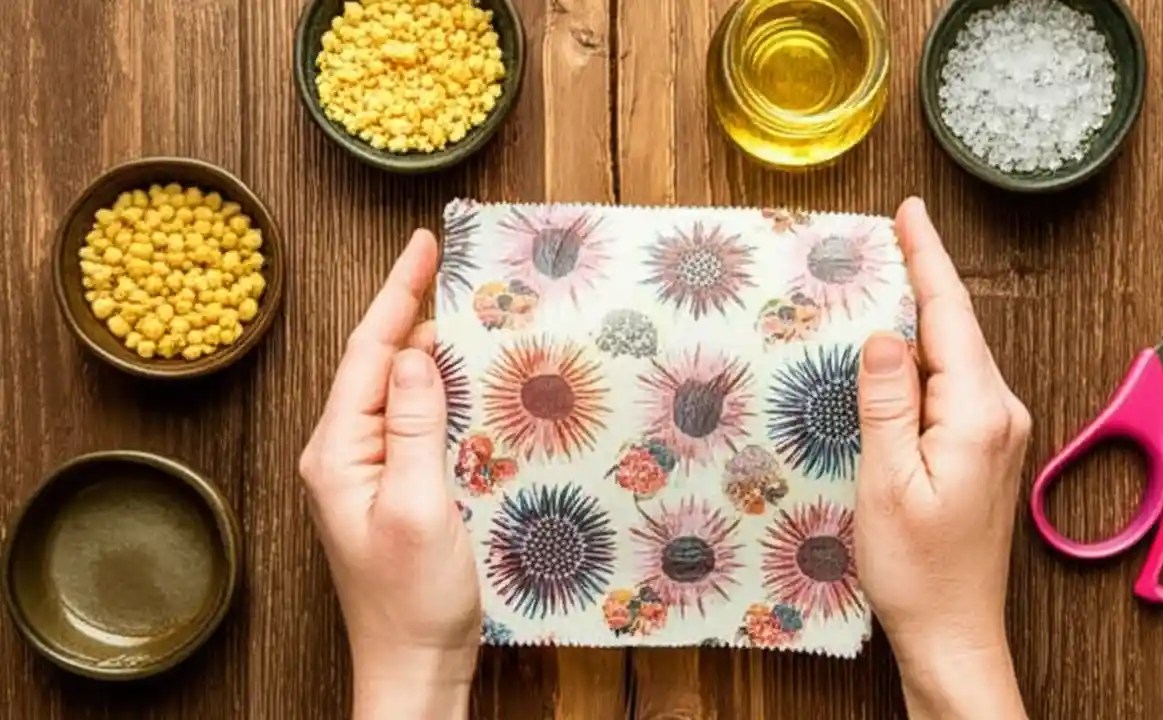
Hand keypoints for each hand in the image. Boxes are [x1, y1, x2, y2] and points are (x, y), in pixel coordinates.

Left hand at [299, 230, 479, 719]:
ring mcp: (372, 470)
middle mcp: (348, 452)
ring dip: (433, 348)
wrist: (413, 665)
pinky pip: (419, 421)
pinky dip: (445, 390)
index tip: (424, 243)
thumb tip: (418, 354)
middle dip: (415, 309)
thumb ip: (415, 426)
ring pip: (403, 389)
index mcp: (340, 450)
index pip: (368, 352)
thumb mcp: (418, 505)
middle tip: (458, 268)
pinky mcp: (399, 487)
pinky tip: (471, 379)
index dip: (397, 292)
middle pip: (382, 362)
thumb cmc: (412, 599)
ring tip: (470, 310)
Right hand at [854, 199, 1030, 718]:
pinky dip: (927, 356)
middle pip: (958, 328)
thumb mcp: (887, 482)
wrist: (952, 629)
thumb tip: (884, 334)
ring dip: (924, 316)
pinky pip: (955, 383)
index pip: (949, 317)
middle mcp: (1000, 414)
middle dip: (925, 277)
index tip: (910, 213)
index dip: (927, 259)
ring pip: (957, 354)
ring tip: (887, 279)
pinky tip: (900, 351)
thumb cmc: (916, 568)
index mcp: (977, 415)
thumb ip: (888, 402)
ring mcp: (999, 431)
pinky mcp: (986, 448)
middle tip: (889, 234)